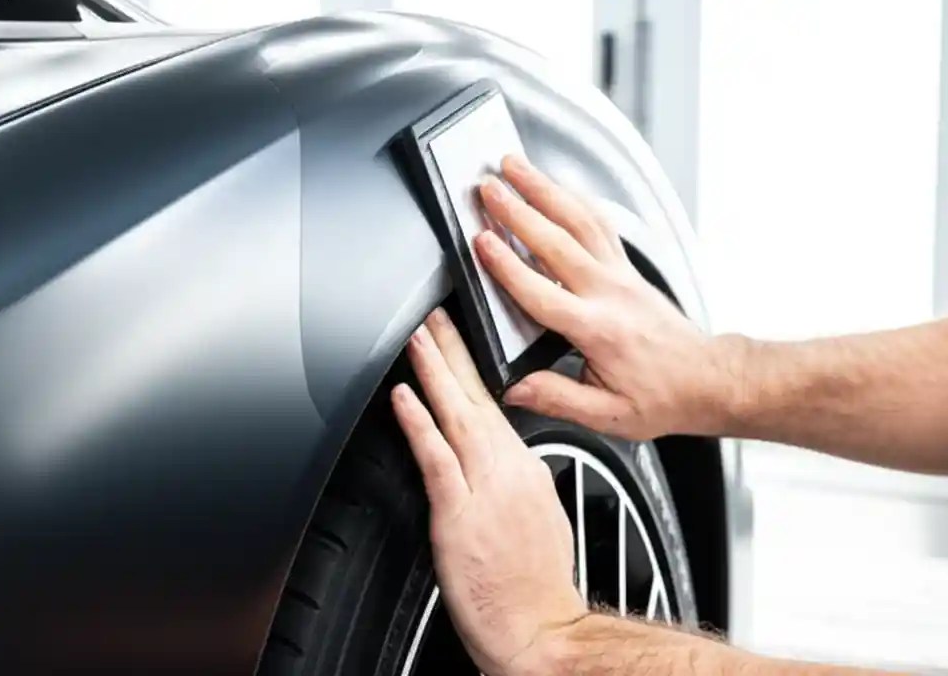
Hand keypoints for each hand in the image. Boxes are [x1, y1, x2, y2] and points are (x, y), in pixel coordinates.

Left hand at [391, 309, 586, 675]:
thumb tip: (504, 465)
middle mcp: (510, 471)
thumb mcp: (541, 519)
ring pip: (457, 416)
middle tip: (435, 313)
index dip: (474, 370)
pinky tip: (405, 397)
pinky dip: (420, 423)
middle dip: (454, 351)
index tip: (460, 342)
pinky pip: (437, 459)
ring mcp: (485, 490)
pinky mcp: (460, 515)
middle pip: (478, 398)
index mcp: (527, 470)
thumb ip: (517, 484)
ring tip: (417, 337)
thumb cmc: (538, 589)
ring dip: (435, 371)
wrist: (541, 634)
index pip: (497, 407)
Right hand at [474, 154, 744, 439]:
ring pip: (579, 220)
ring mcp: (620, 275)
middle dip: (518, 209)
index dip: (508, 266)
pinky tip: (556, 186)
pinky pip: (599, 223)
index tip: (482, 242)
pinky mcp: (628, 268)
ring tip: (515, 166)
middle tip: (488, 188)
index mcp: (597, 330)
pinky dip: (575, 199)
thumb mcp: (608, 416)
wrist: (709, 381)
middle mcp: (609, 293)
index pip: (542, 291)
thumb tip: (515, 388)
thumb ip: (557, 398)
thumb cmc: (663, 398)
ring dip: (545, 189)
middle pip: (556, 241)